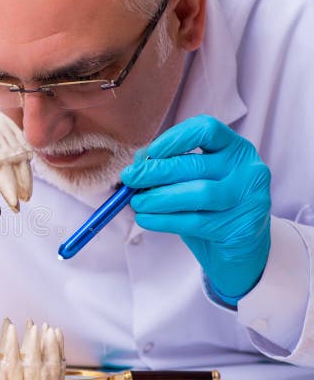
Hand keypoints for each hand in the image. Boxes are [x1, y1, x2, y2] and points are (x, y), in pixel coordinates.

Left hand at [121, 115, 271, 302]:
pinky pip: (195, 221)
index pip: (207, 130)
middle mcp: (249, 169)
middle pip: (196, 164)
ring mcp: (249, 199)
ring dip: (159, 197)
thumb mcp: (191, 182)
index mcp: (236, 149)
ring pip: (197, 193)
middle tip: (130, 178)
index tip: (149, 152)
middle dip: (156, 171)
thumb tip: (139, 160)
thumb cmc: (210, 208)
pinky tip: (146, 219)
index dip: (175, 138)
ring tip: (136, 202)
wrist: (239, 250)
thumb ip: (169, 167)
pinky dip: (164, 220)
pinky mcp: (241, 227)